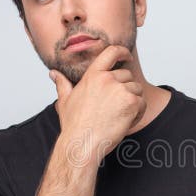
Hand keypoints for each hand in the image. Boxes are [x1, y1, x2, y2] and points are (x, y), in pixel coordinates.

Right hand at [50, 45, 146, 161]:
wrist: (83, 143)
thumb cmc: (74, 125)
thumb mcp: (65, 100)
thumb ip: (62, 84)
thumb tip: (53, 73)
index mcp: (92, 75)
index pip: (111, 52)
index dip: (122, 52)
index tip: (127, 57)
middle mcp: (107, 79)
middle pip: (127, 75)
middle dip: (125, 89)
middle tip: (116, 107)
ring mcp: (121, 90)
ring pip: (136, 89)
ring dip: (133, 102)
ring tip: (119, 116)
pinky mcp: (132, 102)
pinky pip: (142, 103)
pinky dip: (138, 113)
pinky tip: (125, 122)